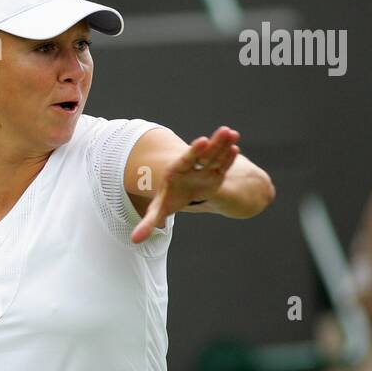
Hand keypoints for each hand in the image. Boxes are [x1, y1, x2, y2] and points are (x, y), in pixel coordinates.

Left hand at [131, 126, 239, 243]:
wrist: (179, 190)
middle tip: (224, 130)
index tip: (202, 141)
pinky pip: (223, 164)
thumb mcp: (159, 209)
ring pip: (215, 154)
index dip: (195, 150)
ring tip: (233, 132)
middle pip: (204, 153)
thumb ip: (148, 223)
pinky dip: (229, 158)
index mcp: (177, 170)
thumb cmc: (169, 198)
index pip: (187, 159)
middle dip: (214, 143)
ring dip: (224, 144)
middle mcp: (192, 166)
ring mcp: (204, 168)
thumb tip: (135, 240)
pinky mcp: (215, 173)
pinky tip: (236, 147)